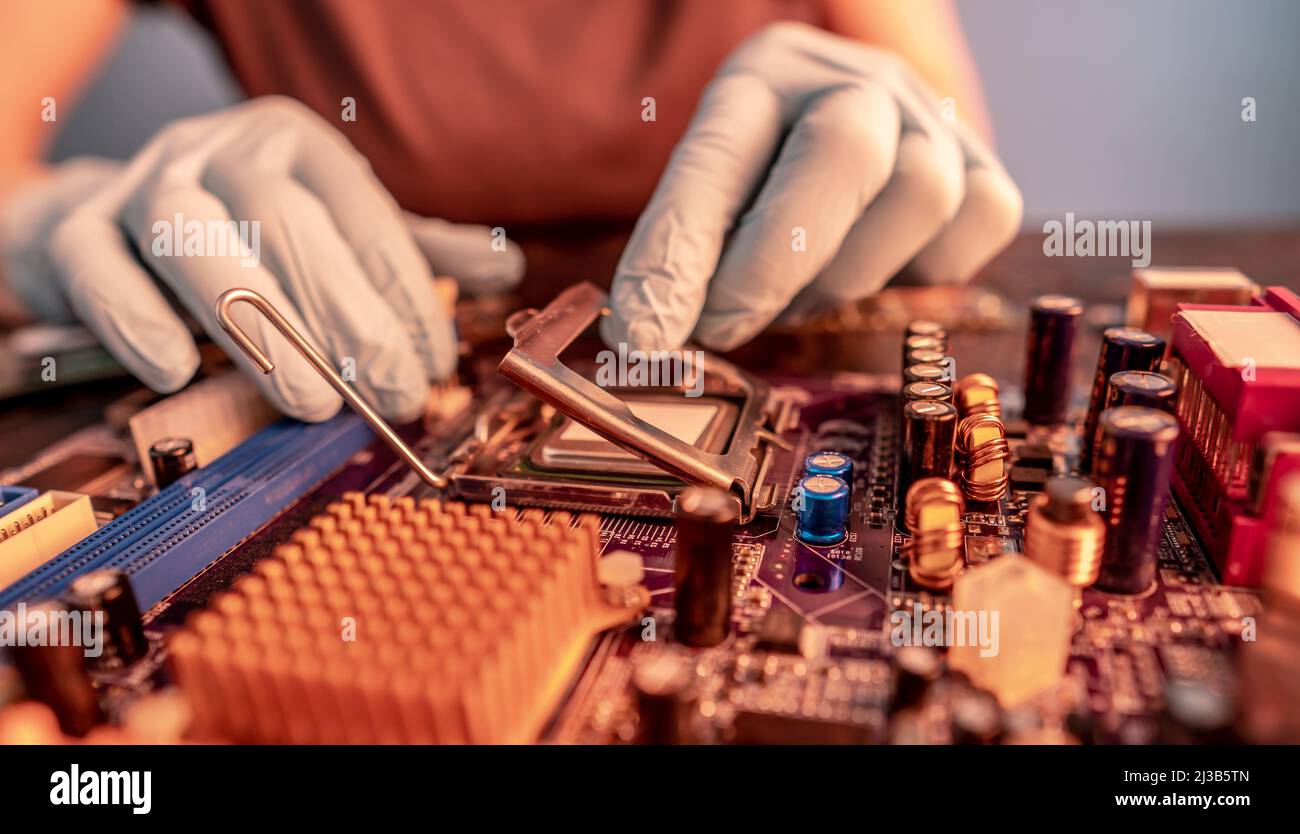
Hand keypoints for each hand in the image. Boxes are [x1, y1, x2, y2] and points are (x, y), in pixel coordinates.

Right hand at [0, 96, 523, 421]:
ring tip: (312, 401)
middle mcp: (219, 151)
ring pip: (192, 238)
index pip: (361, 215)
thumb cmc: (246, 237)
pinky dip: (136, 317)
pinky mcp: (76, 230)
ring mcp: (143, 183)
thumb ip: (410, 252)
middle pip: (286, 223)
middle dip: (349, 317)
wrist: (108, 223)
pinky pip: (98, 266)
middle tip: (394, 396)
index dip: (403, 294)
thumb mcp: (336, 231)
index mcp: (295, 146)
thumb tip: (503, 270)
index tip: (432, 366)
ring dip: (258, 327)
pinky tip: (176, 370)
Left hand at [605, 22, 1021, 351]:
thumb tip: (651, 343)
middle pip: (842, 151)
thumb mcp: (713, 193)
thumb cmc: (764, 180)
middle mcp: (857, 80)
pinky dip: (921, 274)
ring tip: (796, 297)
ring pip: (919, 197)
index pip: (715, 161)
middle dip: (773, 265)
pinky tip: (872, 271)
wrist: (856, 133)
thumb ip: (685, 251)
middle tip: (722, 329)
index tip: (641, 341)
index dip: (676, 257)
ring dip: (844, 277)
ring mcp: (932, 121)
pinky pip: (974, 230)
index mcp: (762, 76)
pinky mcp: (985, 171)